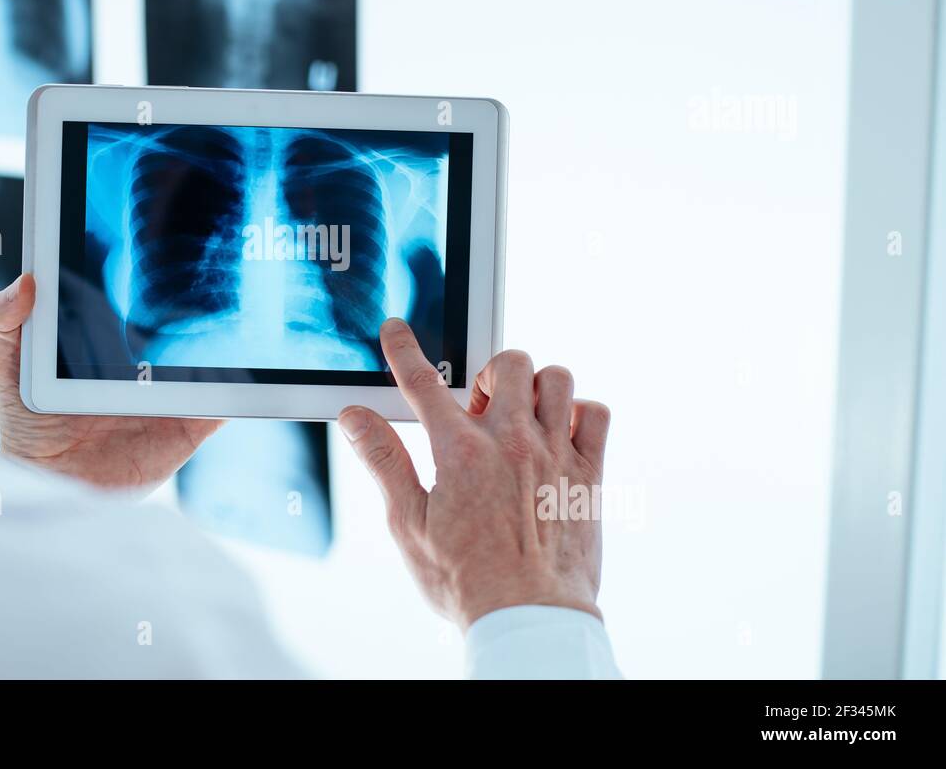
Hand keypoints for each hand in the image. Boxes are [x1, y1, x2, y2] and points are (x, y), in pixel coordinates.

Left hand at [0, 274, 223, 490]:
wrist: (52, 484)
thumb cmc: (28, 421)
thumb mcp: (5, 363)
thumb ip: (2, 320)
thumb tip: (27, 281)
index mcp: (109, 332)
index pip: (138, 292)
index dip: (151, 268)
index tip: (158, 239)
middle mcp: (147, 356)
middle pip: (185, 319)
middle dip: (198, 300)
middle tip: (204, 282)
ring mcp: (173, 389)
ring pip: (213, 357)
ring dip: (226, 342)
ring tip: (228, 326)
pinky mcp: (191, 424)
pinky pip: (225, 402)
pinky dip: (242, 389)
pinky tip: (241, 375)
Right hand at [338, 319, 609, 629]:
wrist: (529, 618)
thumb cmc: (467, 581)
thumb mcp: (408, 524)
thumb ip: (383, 462)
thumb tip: (354, 419)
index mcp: (460, 452)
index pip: (423, 384)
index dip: (403, 352)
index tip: (396, 332)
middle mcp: (511, 442)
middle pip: (507, 364)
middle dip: (489, 374)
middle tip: (480, 407)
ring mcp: (555, 454)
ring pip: (556, 378)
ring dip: (535, 387)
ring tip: (520, 416)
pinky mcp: (588, 473)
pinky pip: (596, 414)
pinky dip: (579, 414)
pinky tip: (560, 434)